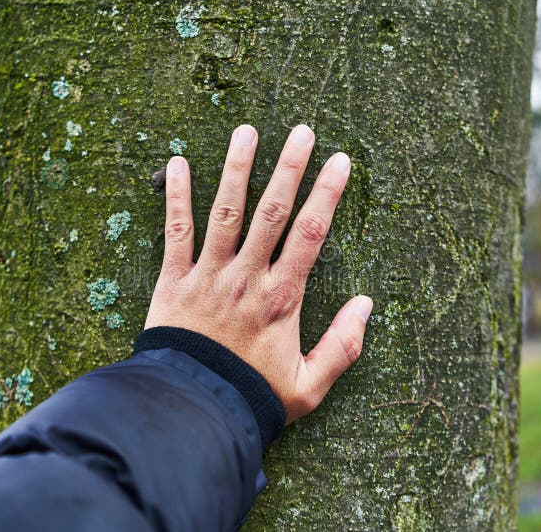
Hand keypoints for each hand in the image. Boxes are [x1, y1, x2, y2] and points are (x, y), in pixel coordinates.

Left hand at [145, 124, 371, 423]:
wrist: (192, 410)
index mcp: (282, 297)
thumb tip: (367, 305)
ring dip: (237, 168)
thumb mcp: (310, 386)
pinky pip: (176, 232)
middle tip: (302, 130)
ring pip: (226, 211)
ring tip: (247, 131)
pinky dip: (175, 197)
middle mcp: (247, 277)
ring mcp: (209, 275)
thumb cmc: (253, 397)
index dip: (327, 194)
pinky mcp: (174, 281)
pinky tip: (177, 163)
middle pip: (272, 212)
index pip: (311, 234)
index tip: (340, 161)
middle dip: (289, 167)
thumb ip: (343, 346)